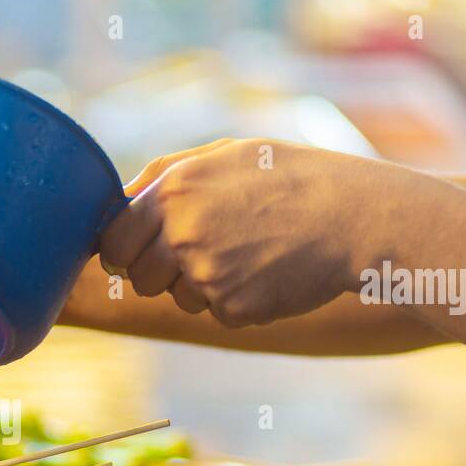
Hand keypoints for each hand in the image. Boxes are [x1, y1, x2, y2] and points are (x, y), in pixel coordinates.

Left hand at [99, 139, 392, 327]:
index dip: (119, 251)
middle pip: (138, 278)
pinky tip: (266, 270)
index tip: (132, 251)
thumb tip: (115, 203)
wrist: (354, 217)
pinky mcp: (233, 308)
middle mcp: (182, 235)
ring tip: (244, 252)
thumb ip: (163, 176)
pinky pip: (215, 312)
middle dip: (157, 271)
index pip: (111, 241)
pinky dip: (235, 298)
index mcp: (173, 192)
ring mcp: (207, 276)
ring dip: (198, 285)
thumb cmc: (288, 178)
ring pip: (176, 298)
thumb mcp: (225, 154)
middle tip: (198, 250)